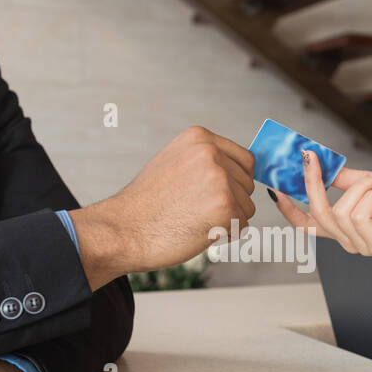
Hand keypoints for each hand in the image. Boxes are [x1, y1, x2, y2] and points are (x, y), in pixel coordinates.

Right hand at [70, 126, 255, 287]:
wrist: (124, 230)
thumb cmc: (144, 205)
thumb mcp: (172, 163)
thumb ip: (204, 161)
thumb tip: (236, 170)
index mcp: (199, 138)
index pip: (245, 159)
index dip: (235, 182)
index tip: (213, 195)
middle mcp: (211, 153)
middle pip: (247, 184)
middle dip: (230, 202)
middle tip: (195, 211)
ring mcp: (219, 179)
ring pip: (246, 206)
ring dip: (227, 219)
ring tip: (193, 220)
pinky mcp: (225, 206)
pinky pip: (242, 224)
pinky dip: (225, 234)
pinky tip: (198, 231)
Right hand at [270, 151, 371, 256]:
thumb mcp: (368, 181)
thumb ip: (342, 179)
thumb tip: (318, 163)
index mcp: (346, 228)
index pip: (308, 226)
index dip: (289, 210)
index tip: (276, 188)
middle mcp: (351, 241)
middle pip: (317, 214)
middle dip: (312, 183)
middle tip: (313, 156)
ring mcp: (364, 247)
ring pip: (340, 211)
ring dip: (360, 186)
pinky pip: (359, 215)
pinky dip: (371, 194)